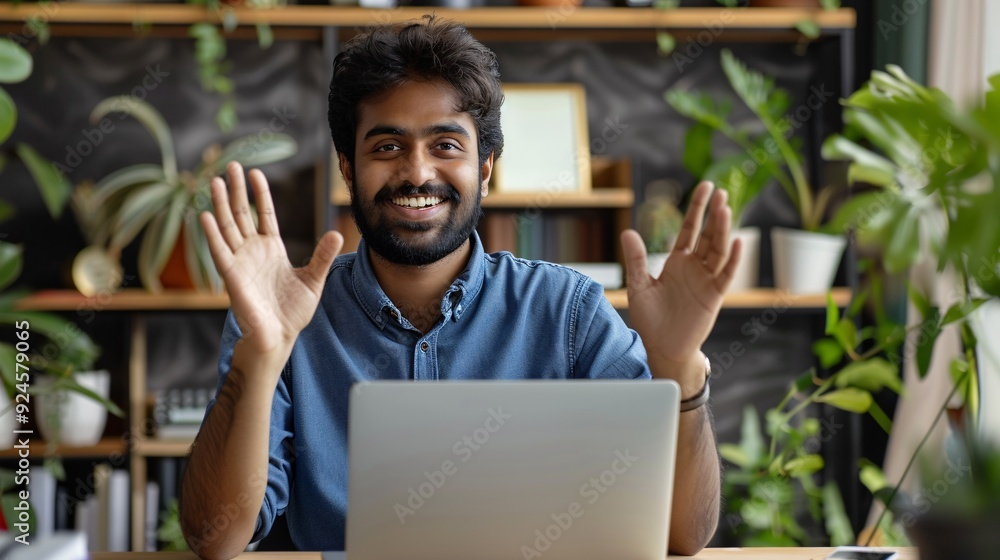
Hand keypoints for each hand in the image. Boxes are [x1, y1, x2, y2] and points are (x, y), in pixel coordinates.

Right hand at [201, 162, 342, 356]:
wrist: (280, 336)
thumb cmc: (293, 311)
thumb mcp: (314, 279)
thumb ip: (322, 256)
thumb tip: (337, 233)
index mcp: (272, 249)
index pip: (263, 214)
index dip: (259, 194)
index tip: (255, 172)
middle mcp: (253, 251)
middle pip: (241, 214)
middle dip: (235, 190)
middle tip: (229, 165)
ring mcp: (240, 262)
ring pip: (227, 227)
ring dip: (219, 204)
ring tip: (213, 181)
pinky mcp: (231, 277)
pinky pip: (219, 251)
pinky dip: (211, 234)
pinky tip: (205, 215)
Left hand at [621, 182, 741, 390]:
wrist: (661, 347)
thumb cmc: (649, 320)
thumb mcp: (639, 286)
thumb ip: (636, 260)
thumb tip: (627, 232)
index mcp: (677, 262)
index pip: (690, 229)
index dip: (697, 208)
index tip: (705, 187)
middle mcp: (695, 268)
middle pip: (708, 235)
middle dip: (713, 213)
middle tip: (720, 191)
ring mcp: (706, 280)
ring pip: (718, 250)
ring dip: (723, 230)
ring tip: (725, 208)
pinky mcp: (714, 296)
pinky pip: (726, 274)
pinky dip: (734, 259)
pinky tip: (738, 241)